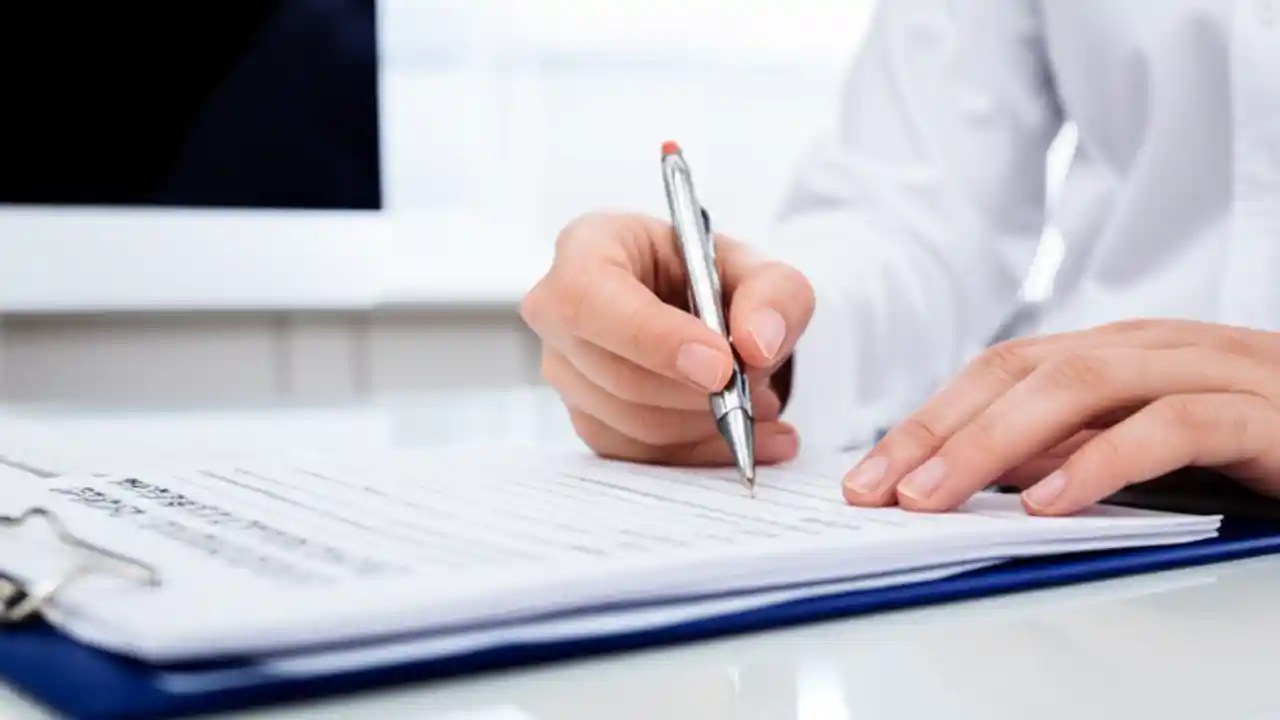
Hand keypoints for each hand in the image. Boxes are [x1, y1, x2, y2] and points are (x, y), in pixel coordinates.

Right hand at [521, 213, 814, 464]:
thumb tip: (758, 345)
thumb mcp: (755, 265)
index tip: (721, 365)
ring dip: (708, 422)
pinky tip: (747, 433)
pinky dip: (702, 451)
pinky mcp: (585, 418)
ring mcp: (564, 371)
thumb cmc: (706, 275)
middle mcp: (557, 311)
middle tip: (759, 384)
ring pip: (633, 423)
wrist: (693, 308)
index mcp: (586, 248)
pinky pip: (640, 455)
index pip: (592, 300)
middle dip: (698, 392)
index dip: (655, 339)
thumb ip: (773, 292)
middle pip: (617, 374)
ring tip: (757, 401)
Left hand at [842, 319, 1279, 514]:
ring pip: (1081, 384)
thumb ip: (1076, 446)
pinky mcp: (1264, 412)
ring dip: (993, 442)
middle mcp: (1153, 348)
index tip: (869, 477)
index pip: (999, 372)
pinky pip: (1173, 425)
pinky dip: (1104, 460)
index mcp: (1119, 351)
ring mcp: (1209, 369)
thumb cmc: (1262, 436)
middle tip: (878, 490)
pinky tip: (1051, 502)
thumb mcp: (1148, 441)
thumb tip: (983, 475)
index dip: (927, 420)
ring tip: (934, 496)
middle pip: (1021, 371)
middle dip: (937, 430)